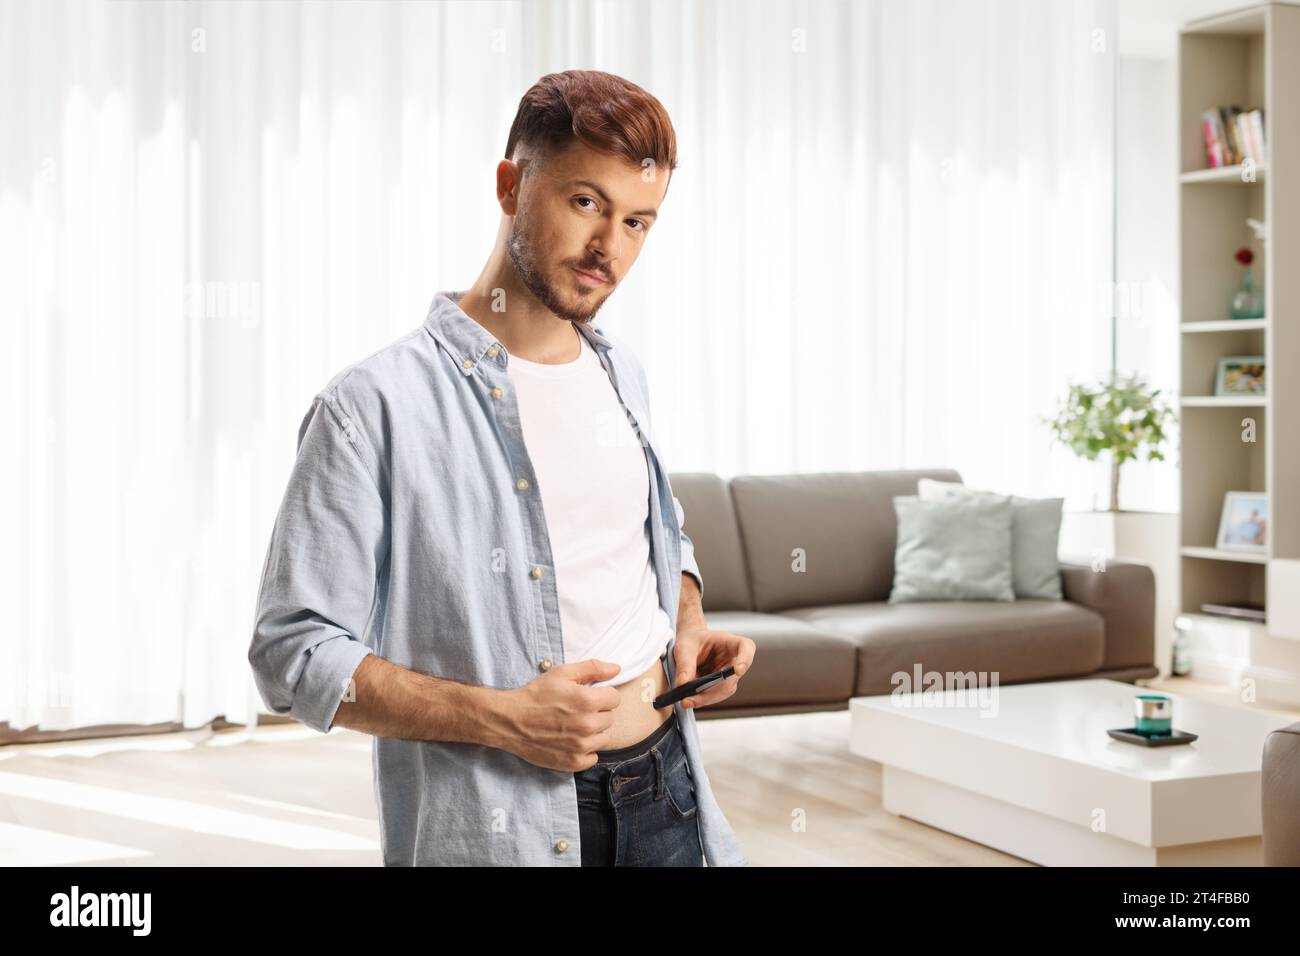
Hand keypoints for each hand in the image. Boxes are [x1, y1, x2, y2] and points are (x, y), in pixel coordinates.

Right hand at [495, 659, 622, 770]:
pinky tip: (571, 741)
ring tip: (574, 725)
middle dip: (598, 712)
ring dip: (593, 732)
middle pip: (610, 718)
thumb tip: (617, 669)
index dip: (603, 695)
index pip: (615, 698)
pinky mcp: (572, 762)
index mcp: (587, 701)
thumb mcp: (562, 673)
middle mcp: (587, 725)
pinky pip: (593, 757)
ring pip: (603, 738)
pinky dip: (585, 750)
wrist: (509, 721)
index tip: (589, 696)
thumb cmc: (535, 695)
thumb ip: (593, 668)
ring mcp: (580, 746)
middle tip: (578, 710)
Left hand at [671, 625, 754, 709]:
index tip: (738, 670)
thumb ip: (684, 663)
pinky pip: (715, 695)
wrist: (688, 645)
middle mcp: (733, 660)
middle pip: (733, 677)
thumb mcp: (684, 647)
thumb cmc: (690, 640)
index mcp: (730, 642)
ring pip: (725, 690)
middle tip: (691, 699)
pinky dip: (702, 699)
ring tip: (686, 701)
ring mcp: (728, 674)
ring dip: (706, 698)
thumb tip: (682, 683)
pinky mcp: (720, 686)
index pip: (746, 647)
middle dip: (713, 690)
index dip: (745, 659)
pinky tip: (690, 700)